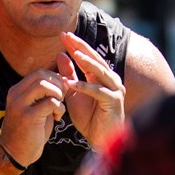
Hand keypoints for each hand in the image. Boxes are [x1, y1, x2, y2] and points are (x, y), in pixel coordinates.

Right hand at [0, 68, 69, 167]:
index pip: (38, 73)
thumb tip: (62, 80)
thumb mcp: (34, 108)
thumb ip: (44, 95)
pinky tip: (57, 117)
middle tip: (62, 98)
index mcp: (16, 91)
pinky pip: (50, 102)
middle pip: (41, 75)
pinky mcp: (28, 117)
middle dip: (58, 84)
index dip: (54, 79)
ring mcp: (20, 105)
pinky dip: (59, 108)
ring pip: (44, 85)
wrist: (15, 154)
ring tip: (59, 107)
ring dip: (58, 94)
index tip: (60, 92)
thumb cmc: (29, 132)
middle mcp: (16, 95)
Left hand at [57, 30, 125, 147]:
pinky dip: (85, 87)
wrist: (98, 140)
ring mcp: (114, 90)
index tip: (63, 34)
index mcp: (101, 77)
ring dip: (88, 62)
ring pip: (100, 72)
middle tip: (67, 36)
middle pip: (95, 59)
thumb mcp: (74, 94)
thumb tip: (60, 55)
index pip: (88, 57)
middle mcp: (110, 80)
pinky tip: (71, 84)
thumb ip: (69, 75)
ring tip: (75, 53)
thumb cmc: (89, 119)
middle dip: (81, 47)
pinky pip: (98, 92)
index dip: (76, 45)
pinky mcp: (114, 102)